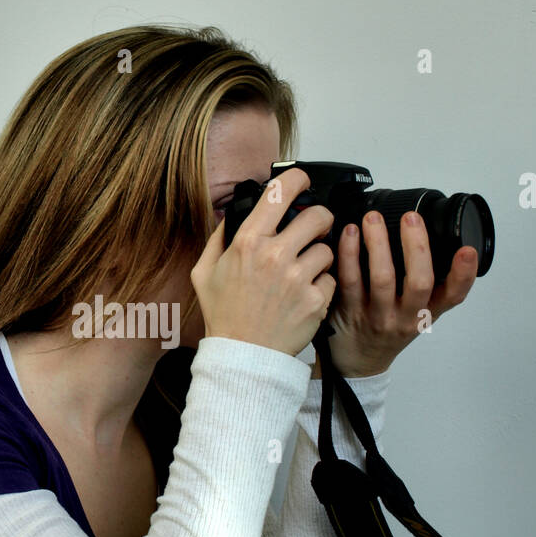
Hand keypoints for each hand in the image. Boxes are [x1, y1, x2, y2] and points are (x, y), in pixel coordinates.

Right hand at [191, 168, 336, 357]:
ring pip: (328, 249)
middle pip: (318, 215)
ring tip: (305, 271)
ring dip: (320, 257)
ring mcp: (297, 279)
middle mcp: (275, 256)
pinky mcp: (315, 300)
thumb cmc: (225, 316)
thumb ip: (218, 239)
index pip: (280, 192)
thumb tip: (232, 215)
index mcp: (248, 242)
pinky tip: (305, 296)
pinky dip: (322, 286)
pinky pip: (331, 279)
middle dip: (319, 219)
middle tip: (314, 229)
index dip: (297, 180)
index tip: (302, 182)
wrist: (242, 357)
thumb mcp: (204, 273)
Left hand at [325, 210, 477, 377]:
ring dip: (378, 244)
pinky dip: (348, 253)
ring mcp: (376, 315)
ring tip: (373, 218)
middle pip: (419, 282)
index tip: (467, 250)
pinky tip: (349, 233)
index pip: (453, 296)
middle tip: (411, 217)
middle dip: (417, 246)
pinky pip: (349, 279)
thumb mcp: (415, 312)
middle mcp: (404, 316)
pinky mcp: (349, 311)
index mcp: (425, 313)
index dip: (463, 274)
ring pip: (382, 278)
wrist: (356, 362)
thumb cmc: (386, 331)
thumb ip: (426, 283)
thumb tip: (427, 237)